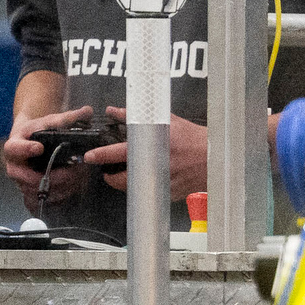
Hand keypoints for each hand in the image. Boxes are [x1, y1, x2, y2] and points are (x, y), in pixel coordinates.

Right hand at [3, 105, 94, 208]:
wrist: (29, 140)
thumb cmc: (38, 130)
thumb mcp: (49, 121)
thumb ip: (67, 118)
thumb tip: (87, 111)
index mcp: (14, 146)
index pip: (15, 149)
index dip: (25, 149)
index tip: (39, 148)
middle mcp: (14, 166)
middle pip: (26, 177)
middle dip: (50, 176)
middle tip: (70, 171)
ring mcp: (21, 181)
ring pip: (36, 191)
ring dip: (58, 187)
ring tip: (76, 178)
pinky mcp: (30, 190)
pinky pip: (43, 198)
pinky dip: (59, 194)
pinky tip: (74, 186)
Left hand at [94, 108, 210, 200]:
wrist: (214, 158)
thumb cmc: (193, 138)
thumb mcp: (166, 121)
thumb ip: (137, 117)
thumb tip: (115, 111)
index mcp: (152, 147)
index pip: (118, 152)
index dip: (100, 155)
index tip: (90, 156)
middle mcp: (153, 166)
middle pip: (119, 179)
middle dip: (110, 176)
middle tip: (108, 171)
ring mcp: (159, 182)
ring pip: (132, 187)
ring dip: (128, 180)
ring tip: (133, 171)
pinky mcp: (166, 194)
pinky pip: (149, 191)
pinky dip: (147, 184)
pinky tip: (156, 175)